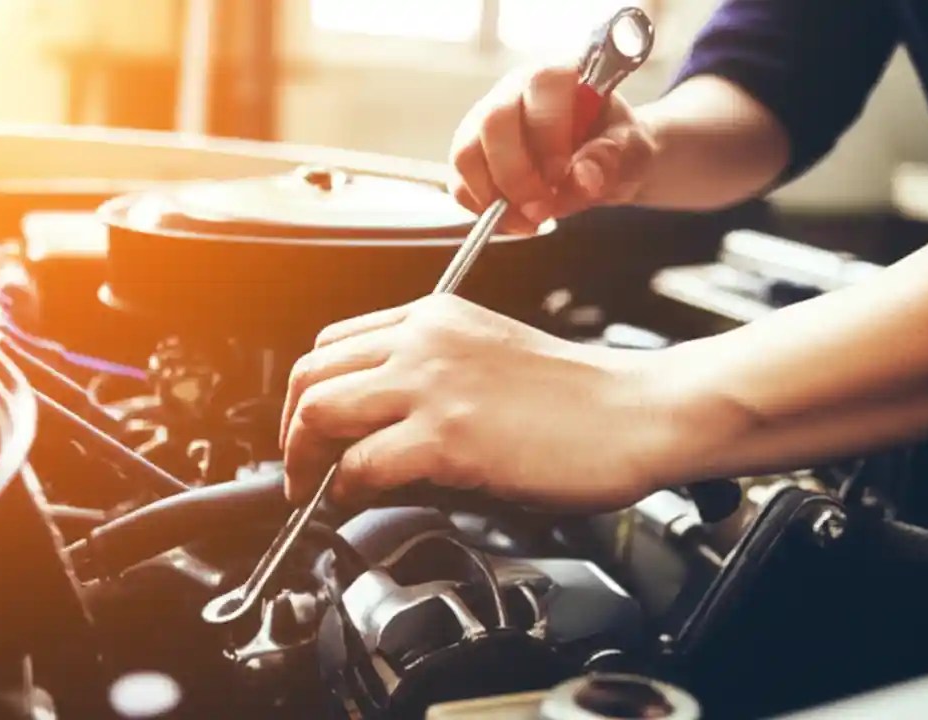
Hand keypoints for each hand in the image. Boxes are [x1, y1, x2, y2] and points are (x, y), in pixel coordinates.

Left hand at [278, 295, 675, 510]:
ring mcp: (433, 385)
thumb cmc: (581, 396)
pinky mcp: (447, 436)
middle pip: (312, 373)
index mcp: (435, 316)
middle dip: (290, 428)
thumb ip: (430, 378)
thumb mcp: (490, 360)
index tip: (309, 428)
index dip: (307, 392)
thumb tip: (379, 430)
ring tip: (314, 490)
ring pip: (320, 412)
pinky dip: (345, 490)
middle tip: (298, 467)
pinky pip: (361, 465)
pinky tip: (357, 500)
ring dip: (303, 459)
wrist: (637, 411)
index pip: (335, 343)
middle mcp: (425, 340)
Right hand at [448, 64, 658, 233]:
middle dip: (515, 174)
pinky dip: (481, 211)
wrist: (606, 160)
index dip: (547, 132)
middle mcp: (514, 92)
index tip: (563, 175)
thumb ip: (613, 159)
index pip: (539, 87)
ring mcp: (486, 122)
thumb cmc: (617, 146)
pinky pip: (458, 183)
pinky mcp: (473, 155)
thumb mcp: (632, 151)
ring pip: (466, 154)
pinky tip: (515, 222)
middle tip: (542, 210)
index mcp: (557, 76)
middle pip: (492, 122)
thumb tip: (584, 177)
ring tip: (530, 221)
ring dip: (494, 198)